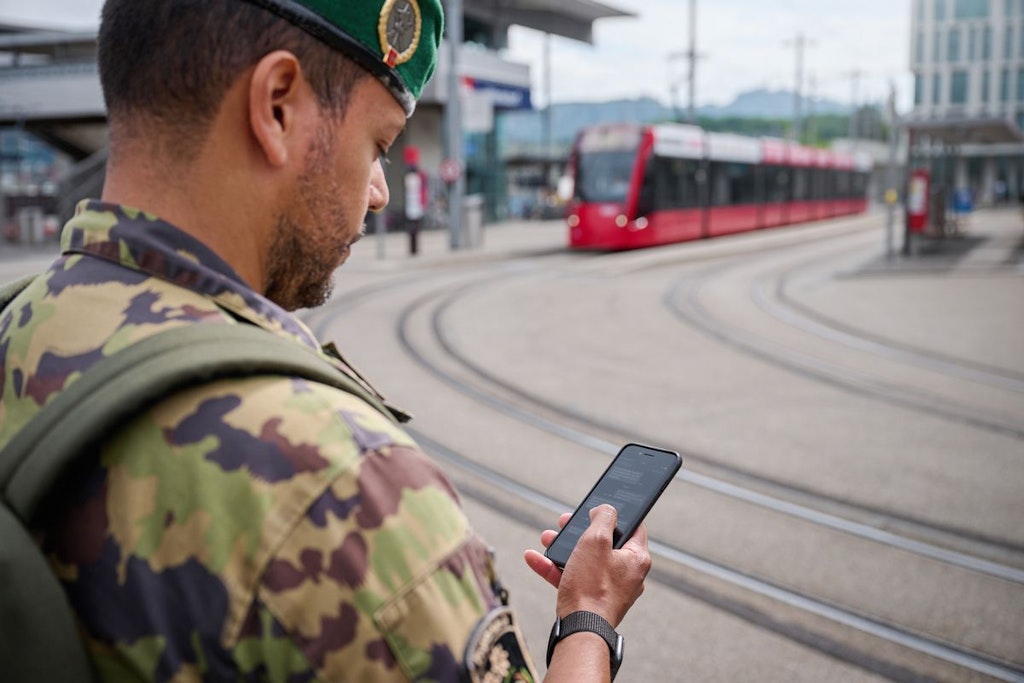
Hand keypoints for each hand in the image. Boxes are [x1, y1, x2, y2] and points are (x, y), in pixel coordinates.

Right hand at [523, 504, 650, 627]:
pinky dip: (555, 568)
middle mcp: (627, 574)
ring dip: (563, 547)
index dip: (615, 514)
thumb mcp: (596, 541)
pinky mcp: (591, 601)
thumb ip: (603, 518)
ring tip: (546, 538)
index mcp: (636, 559)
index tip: (598, 508)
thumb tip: (606, 510)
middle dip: (579, 530)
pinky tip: (534, 559)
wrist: (580, 629)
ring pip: (585, 560)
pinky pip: (573, 578)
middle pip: (604, 543)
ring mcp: (609, 589)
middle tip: (565, 522)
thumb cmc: (592, 586)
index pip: (633, 527)